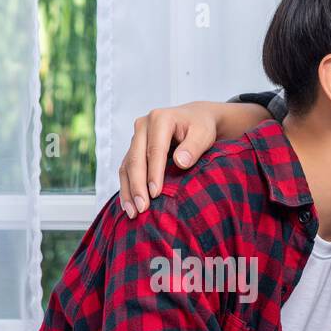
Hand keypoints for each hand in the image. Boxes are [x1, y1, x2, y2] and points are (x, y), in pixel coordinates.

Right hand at [116, 102, 222, 219]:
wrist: (194, 118)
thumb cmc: (201, 127)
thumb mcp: (204, 134)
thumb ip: (194, 147)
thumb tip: (180, 162)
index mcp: (160, 119)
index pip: (154, 150)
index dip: (154, 173)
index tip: (155, 194)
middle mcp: (143, 126)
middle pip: (135, 159)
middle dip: (137, 186)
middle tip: (142, 208)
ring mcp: (136, 138)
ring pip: (127, 166)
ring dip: (128, 190)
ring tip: (133, 212)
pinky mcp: (134, 149)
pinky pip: (126, 170)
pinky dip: (127, 188)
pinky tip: (130, 205)